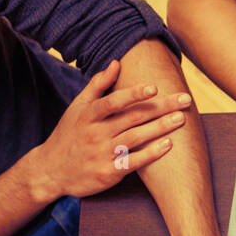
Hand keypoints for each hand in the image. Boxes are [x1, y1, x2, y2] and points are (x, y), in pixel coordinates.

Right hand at [31, 59, 190, 201]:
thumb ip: (97, 85)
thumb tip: (116, 62)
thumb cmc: (69, 135)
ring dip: (161, 128)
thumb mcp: (77, 107)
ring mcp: (102, 154)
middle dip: (160, 107)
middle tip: (184, 100)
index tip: (155, 87)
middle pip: (132, 117)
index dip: (134, 94)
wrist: (51, 171)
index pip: (114, 101)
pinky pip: (133, 162)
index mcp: (89, 115)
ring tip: (181, 118)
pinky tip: (168, 145)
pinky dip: (151, 154)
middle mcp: (96, 133)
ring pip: (136, 138)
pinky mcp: (108, 173)